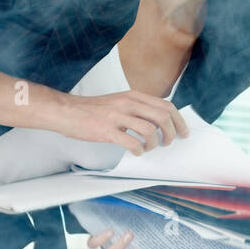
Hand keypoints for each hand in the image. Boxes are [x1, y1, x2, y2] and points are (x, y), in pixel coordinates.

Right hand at [58, 90, 188, 154]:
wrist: (66, 111)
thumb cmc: (92, 110)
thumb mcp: (119, 101)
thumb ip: (138, 108)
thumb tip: (158, 121)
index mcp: (133, 96)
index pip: (166, 106)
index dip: (179, 121)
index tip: (183, 132)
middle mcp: (128, 103)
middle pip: (163, 117)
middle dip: (172, 133)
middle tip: (168, 143)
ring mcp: (118, 116)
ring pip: (150, 130)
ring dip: (154, 144)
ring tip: (148, 148)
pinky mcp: (107, 130)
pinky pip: (132, 142)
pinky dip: (139, 150)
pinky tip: (136, 152)